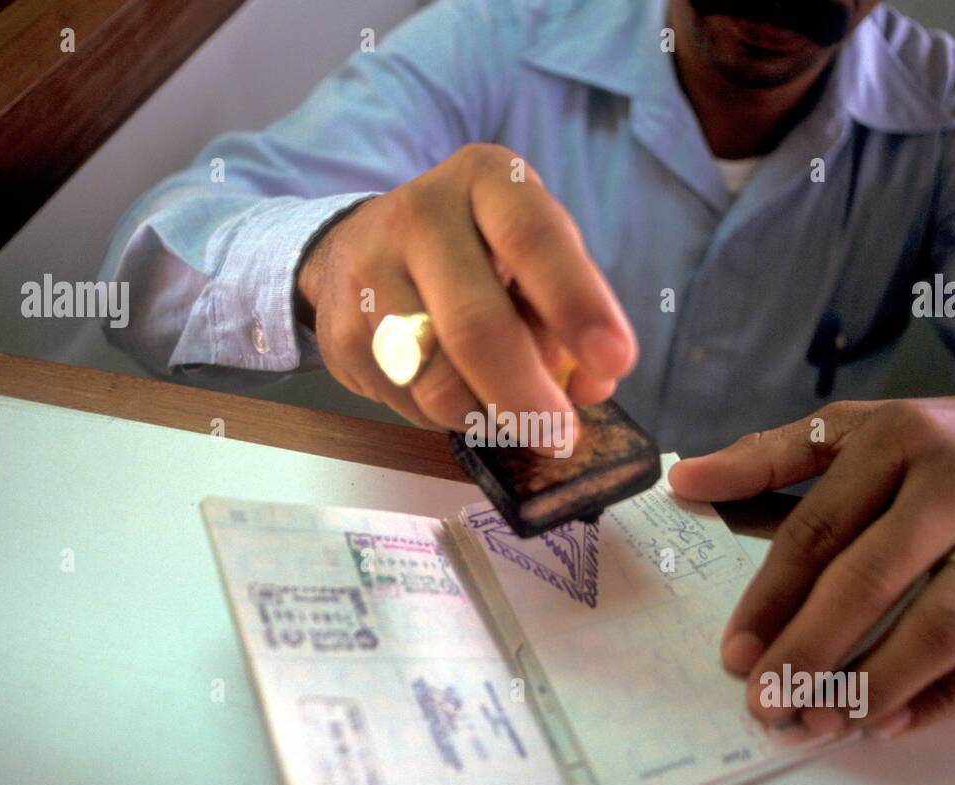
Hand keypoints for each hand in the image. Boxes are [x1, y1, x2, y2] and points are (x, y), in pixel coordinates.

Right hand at [297, 143, 637, 452]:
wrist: (362, 246)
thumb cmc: (476, 253)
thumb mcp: (531, 259)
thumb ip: (569, 317)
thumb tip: (591, 388)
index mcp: (486, 180)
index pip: (534, 239)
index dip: (578, 304)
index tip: (615, 362)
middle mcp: (421, 213)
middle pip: (475, 323)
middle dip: (527, 394)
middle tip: (559, 434)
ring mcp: (369, 269)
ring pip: (435, 376)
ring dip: (485, 414)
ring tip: (508, 413)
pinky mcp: (340, 326)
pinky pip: (405, 398)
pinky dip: (444, 416)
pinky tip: (456, 393)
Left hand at [668, 385, 954, 736]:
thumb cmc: (945, 442)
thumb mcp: (859, 427)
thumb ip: (769, 456)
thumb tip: (683, 479)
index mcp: (898, 440)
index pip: (819, 529)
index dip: (771, 598)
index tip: (735, 654)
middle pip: (875, 578)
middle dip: (812, 649)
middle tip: (767, 701)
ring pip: (944, 623)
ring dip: (876, 683)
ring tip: (822, 721)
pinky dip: (945, 697)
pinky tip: (892, 720)